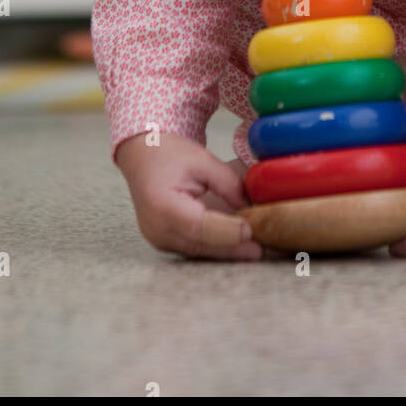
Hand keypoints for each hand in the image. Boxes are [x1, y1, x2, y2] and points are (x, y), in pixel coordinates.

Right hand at [115, 131, 263, 260]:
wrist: (142, 156)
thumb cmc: (169, 153)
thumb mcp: (202, 160)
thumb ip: (228, 183)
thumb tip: (251, 207)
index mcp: (161, 205)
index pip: (199, 226)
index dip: (227, 231)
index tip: (251, 229)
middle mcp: (157, 229)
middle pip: (201, 245)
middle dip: (233, 248)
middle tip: (263, 249)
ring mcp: (159, 239)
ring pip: (199, 251)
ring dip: (228, 252)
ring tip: (258, 249)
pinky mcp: (166, 242)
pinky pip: (195, 248)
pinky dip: (217, 247)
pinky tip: (240, 245)